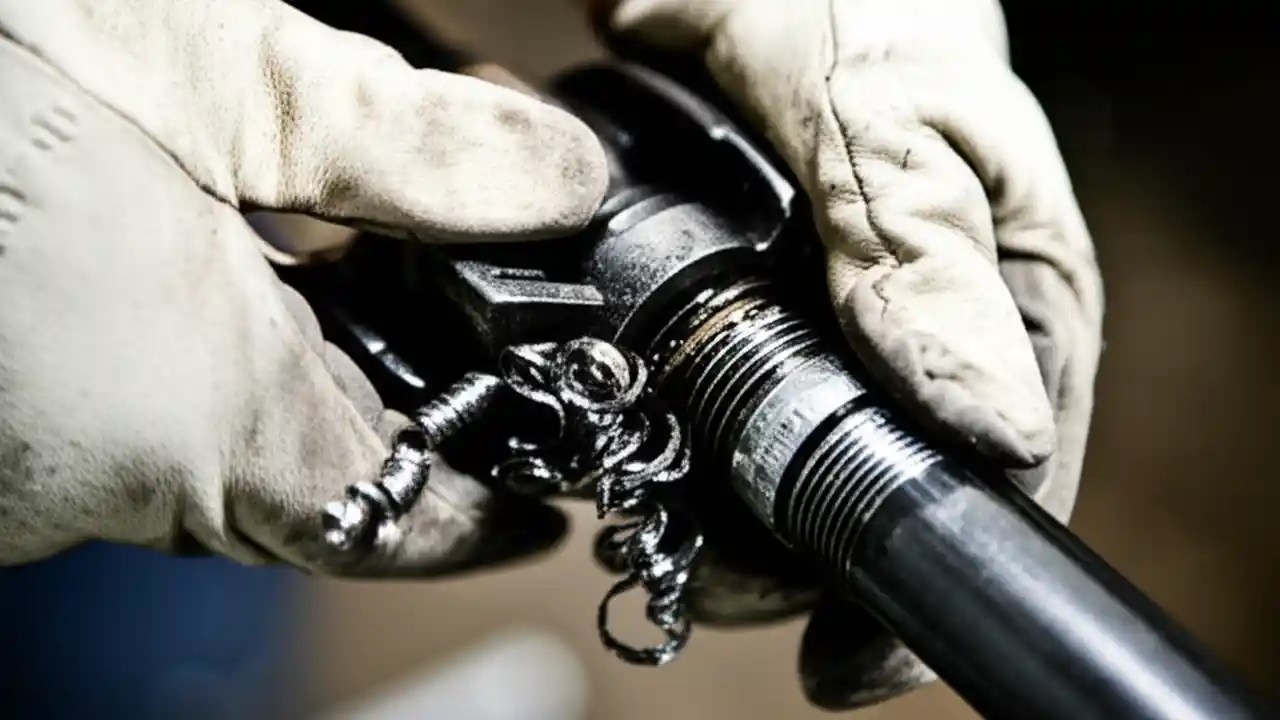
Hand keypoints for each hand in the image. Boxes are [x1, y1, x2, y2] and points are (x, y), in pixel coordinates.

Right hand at [0, 0, 606, 573]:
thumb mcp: (191, 65)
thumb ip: (390, 140)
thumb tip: (553, 180)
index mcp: (183, 417)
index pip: (395, 514)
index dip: (486, 507)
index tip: (543, 499)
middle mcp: (85, 476)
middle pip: (306, 465)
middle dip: (394, 386)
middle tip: (465, 301)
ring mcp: (4, 464)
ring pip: (201, 432)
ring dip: (284, 348)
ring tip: (345, 247)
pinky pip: (106, 403)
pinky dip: (179, 337)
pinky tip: (194, 240)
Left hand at [591, 0, 1103, 707]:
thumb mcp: (894, 106)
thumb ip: (926, 248)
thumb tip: (990, 423)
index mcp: (1004, 289)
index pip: (1004, 469)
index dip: (930, 563)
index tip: (851, 650)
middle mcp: (921, 318)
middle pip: (886, 480)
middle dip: (809, 552)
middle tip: (720, 578)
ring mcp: (830, 312)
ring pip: (797, 453)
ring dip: (735, 506)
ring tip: (666, 524)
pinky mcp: (745, 293)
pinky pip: (720, 395)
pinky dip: (681, 435)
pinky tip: (642, 448)